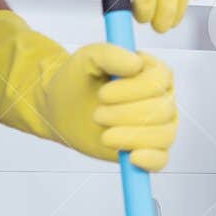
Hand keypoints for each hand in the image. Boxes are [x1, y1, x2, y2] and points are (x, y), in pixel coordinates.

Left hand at [0, 10, 178, 169]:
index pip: (162, 82)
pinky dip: (149, 161)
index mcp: (148, 72)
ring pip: (163, 134)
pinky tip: (131, 159)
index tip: (106, 96)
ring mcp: (150, 124)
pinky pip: (161, 159)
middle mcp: (155, 97)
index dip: (136, 92)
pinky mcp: (142, 148)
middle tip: (98, 116)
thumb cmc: (69, 78)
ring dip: (133, 136)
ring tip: (104, 133)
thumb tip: (131, 61)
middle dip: (129, 116)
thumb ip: (108, 54)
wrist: (52, 101)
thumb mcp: (85, 58)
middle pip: (163, 110)